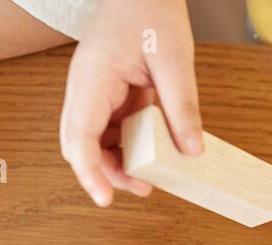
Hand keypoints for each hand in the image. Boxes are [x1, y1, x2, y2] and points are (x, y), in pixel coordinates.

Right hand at [59, 0, 201, 205]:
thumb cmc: (150, 9)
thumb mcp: (175, 60)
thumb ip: (182, 107)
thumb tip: (192, 151)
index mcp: (92, 79)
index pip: (79, 137)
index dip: (89, 173)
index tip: (105, 198)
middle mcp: (85, 88)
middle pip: (80, 145)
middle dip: (105, 173)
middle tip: (142, 188)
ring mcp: (95, 91)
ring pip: (94, 140)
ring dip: (117, 161)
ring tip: (150, 176)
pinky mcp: (109, 93)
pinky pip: (111, 128)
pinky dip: (128, 145)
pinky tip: (151, 151)